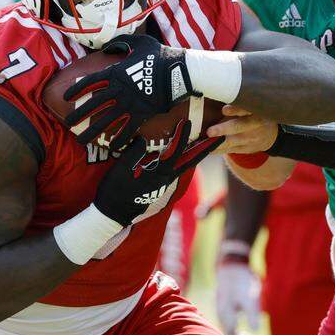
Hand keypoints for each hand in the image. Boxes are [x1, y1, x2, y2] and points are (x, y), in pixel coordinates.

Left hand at [64, 34, 195, 148]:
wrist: (178, 72)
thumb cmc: (159, 55)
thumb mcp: (139, 42)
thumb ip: (121, 42)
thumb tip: (108, 47)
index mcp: (115, 73)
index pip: (89, 82)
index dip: (76, 90)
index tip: (66, 97)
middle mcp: (118, 90)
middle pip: (93, 105)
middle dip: (78, 115)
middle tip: (66, 123)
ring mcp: (129, 104)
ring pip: (105, 121)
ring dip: (91, 132)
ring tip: (81, 140)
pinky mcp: (141, 114)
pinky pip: (127, 130)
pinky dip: (119, 139)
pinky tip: (111, 146)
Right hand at [94, 120, 221, 225]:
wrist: (113, 214)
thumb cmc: (115, 190)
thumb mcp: (121, 169)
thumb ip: (134, 153)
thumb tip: (144, 139)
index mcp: (159, 172)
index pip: (175, 150)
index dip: (181, 135)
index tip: (188, 121)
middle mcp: (166, 178)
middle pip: (191, 160)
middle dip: (206, 148)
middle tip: (221, 137)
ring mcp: (165, 183)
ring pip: (186, 165)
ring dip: (197, 153)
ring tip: (208, 143)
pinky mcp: (161, 187)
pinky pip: (177, 171)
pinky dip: (185, 161)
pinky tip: (187, 155)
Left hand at [208, 105, 277, 155]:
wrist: (271, 135)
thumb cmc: (255, 115)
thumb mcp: (252, 107)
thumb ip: (238, 103)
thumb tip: (216, 93)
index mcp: (255, 111)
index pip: (246, 109)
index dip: (236, 109)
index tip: (224, 109)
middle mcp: (254, 125)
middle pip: (238, 126)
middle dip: (223, 129)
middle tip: (209, 132)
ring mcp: (250, 139)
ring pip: (231, 141)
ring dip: (216, 143)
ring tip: (203, 143)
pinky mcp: (245, 149)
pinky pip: (229, 150)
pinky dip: (216, 149)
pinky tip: (207, 148)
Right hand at [216, 255, 260, 334]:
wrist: (231, 264)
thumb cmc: (241, 279)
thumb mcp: (249, 294)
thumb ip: (251, 311)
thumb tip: (256, 329)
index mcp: (225, 314)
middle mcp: (221, 314)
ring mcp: (222, 310)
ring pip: (229, 331)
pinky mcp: (225, 306)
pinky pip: (229, 324)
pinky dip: (237, 332)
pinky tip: (245, 333)